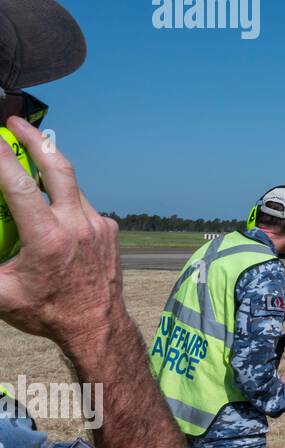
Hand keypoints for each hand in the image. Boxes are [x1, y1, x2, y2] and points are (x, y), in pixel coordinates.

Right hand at [0, 116, 127, 349]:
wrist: (97, 326)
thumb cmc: (47, 313)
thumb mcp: (1, 295)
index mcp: (49, 238)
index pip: (20, 186)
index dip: (3, 159)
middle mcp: (77, 224)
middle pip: (58, 167)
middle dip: (35, 139)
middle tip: (14, 121)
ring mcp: (98, 224)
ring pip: (71, 185)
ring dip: (50, 169)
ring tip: (27, 158)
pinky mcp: (110, 228)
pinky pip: (83, 204)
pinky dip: (65, 198)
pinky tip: (50, 206)